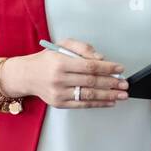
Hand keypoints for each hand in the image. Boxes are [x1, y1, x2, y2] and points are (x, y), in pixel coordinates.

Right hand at [8, 38, 130, 108]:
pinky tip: (109, 101)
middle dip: (111, 83)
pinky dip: (98, 103)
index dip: (107, 68)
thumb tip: (101, 58)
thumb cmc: (46, 60)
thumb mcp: (63, 45)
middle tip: (124, 83)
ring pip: (89, 95)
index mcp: (61, 62)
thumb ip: (83, 48)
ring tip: (121, 94)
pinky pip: (82, 105)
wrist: (26, 75)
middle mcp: (59, 79)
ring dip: (108, 95)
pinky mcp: (59, 104)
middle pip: (91, 82)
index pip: (89, 66)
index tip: (119, 69)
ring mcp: (59, 93)